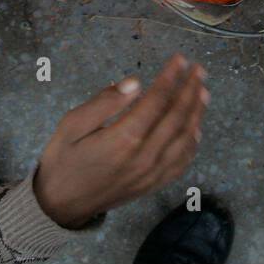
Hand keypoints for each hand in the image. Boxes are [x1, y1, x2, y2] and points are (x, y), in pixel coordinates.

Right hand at [35, 55, 207, 227]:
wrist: (60, 205)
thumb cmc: (63, 159)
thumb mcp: (72, 124)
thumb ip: (104, 103)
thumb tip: (135, 83)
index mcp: (124, 138)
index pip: (156, 100)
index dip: (170, 77)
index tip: (180, 59)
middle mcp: (144, 156)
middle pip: (176, 117)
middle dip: (190, 89)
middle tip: (198, 69)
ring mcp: (152, 174)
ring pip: (185, 139)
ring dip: (197, 113)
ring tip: (202, 91)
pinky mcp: (153, 185)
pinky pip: (181, 163)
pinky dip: (193, 143)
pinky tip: (196, 129)